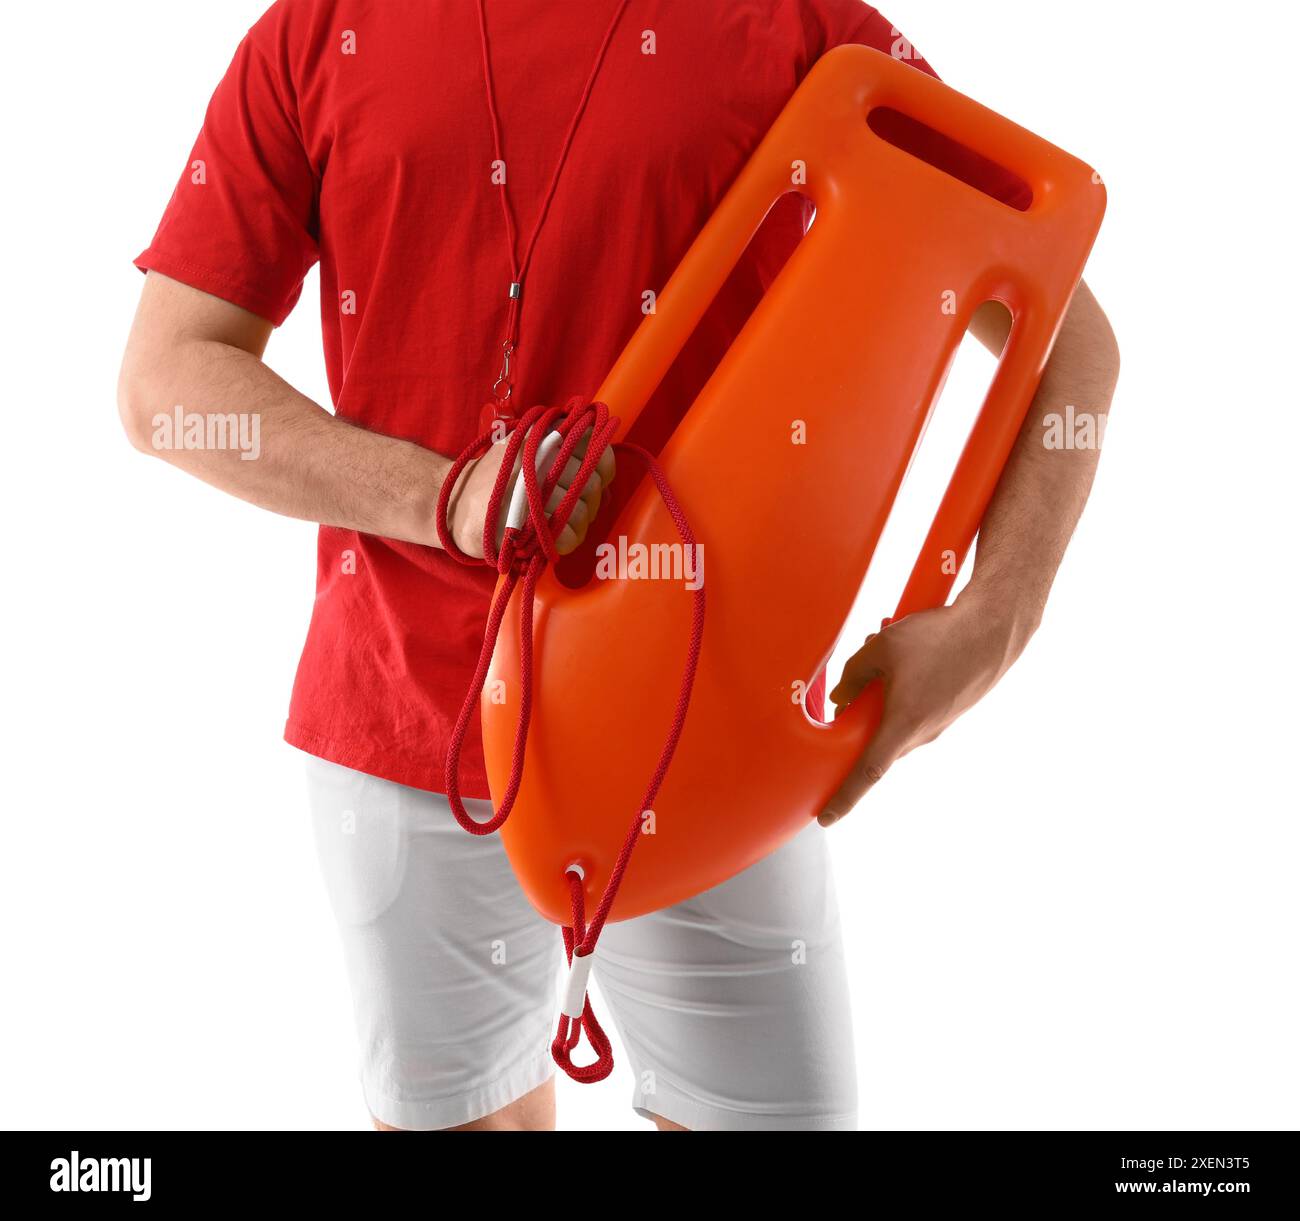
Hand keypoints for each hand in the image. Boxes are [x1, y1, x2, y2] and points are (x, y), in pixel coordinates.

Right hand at [445, 431, 614, 558]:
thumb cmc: (496, 480)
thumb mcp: (524, 446)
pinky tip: (551, 539)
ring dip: (576, 526)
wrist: (452, 505)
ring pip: (581, 512)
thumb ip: (561, 448)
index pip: (594, 446)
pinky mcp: (522, 520)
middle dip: (589, 503)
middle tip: (570, 512)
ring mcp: (528, 488)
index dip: (603, 468)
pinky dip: (565, 542)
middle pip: (590, 484)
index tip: (597, 481)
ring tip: (556, 527)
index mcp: (540, 435)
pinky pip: (566, 535)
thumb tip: (604, 471)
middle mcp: (536, 456)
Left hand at [817, 591, 1032, 825]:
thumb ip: (852, 676)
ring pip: (894, 721)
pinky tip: (906, 654)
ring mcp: (939, 725)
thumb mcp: (881, 648)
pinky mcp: (949, 712)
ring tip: (880, 648)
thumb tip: (839, 699)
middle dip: (858, 715)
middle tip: (853, 684)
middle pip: (875, 740)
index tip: (825, 818)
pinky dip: (902, 689)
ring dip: (881, 694)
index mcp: (903, 725)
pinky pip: (913, 710)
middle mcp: (922, 734)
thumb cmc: (938, 637)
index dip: (843, 798)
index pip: (867, 773)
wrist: (994, 629)